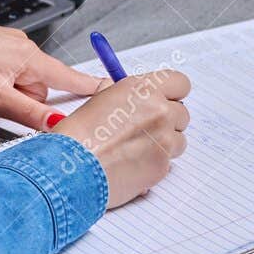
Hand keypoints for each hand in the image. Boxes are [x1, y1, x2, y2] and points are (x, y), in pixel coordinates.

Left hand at [0, 17, 104, 129]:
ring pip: (13, 87)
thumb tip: (59, 123)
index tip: (115, 91)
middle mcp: (21, 50)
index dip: (93, 88)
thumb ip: (31, 113)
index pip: (71, 78)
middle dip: (15, 107)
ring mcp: (4, 49)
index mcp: (30, 59)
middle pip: (36, 91)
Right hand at [53, 69, 190, 207]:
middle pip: (182, 112)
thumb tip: (135, 95)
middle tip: (145, 130)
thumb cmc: (77, 138)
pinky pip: (168, 162)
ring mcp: (164, 139)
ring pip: (178, 139)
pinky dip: (154, 164)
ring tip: (134, 150)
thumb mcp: (98, 101)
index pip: (179, 82)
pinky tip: (131, 165)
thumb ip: (124, 95)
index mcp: (142, 89)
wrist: (71, 170)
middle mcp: (158, 110)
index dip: (172, 93)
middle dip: (167, 121)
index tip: (165, 100)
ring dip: (163, 144)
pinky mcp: (163, 166)